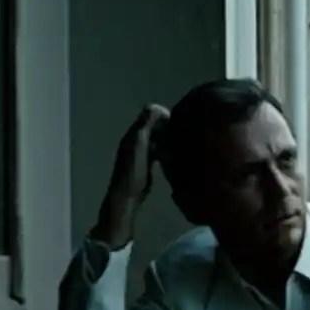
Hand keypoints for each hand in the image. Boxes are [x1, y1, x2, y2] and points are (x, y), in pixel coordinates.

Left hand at [92, 105, 169, 247]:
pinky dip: (165, 149)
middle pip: (152, 127)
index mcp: (132, 136)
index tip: (180, 121)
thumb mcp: (140, 147)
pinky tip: (175, 156)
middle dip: (167, 126)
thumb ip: (146, 127)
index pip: (149, 116)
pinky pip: (156, 151)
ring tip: (183, 142)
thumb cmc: (133, 175)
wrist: (124, 202)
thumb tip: (157, 108)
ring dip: (167, 138)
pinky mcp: (143, 167)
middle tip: (185, 132)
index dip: (164, 115)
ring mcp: (138, 156)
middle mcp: (133, 143)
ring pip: (155, 139)